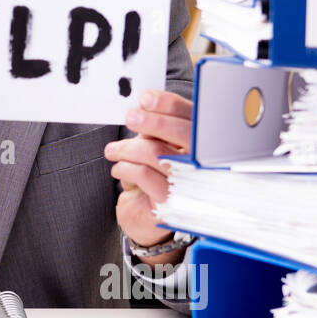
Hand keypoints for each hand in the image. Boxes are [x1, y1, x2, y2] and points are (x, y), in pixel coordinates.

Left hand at [103, 89, 192, 264]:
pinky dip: (125, 167)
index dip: (170, 105)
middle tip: (131, 117)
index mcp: (202, 146)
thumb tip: (142, 108)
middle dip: (154, 121)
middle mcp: (203, 164)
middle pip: (186, 134)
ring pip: (158, 153)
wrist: (147, 218)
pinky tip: (117, 168)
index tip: (146, 99)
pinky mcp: (173, 201)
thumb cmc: (153, 177)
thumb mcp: (156, 150)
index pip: (194, 118)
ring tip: (112, 151)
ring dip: (128, 147)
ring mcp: (191, 184)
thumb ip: (157, 130)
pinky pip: (144, 174)